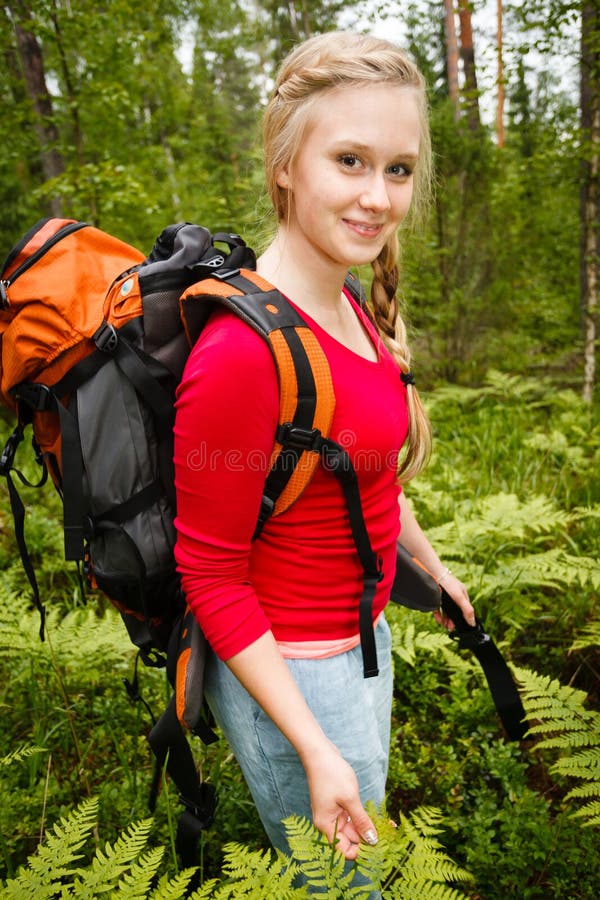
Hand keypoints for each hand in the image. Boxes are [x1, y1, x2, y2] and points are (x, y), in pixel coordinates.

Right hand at [303, 741, 377, 859]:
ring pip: (352, 828)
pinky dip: (362, 817)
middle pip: (348, 839)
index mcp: (326, 824)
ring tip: (387, 826)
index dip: (358, 851)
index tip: (376, 845)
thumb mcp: (350, 798)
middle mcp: (327, 822)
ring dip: (367, 828)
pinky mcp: (336, 804)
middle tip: (388, 835)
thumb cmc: (332, 774)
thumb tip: (372, 841)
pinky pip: (351, 817)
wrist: (320, 752)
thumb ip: (361, 821)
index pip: (342, 849)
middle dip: (367, 839)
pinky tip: (378, 818)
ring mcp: (332, 813)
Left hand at [432, 572, 475, 628]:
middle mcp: (454, 596)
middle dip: (452, 621)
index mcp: (462, 595)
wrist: (432, 573)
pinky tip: (438, 620)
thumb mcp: (459, 598)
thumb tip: (473, 623)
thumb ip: (467, 610)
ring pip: (446, 611)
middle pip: (454, 612)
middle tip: (449, 628)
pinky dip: (438, 615)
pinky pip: (438, 608)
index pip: (465, 610)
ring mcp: (444, 597)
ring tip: (444, 625)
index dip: (463, 619)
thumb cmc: (448, 583)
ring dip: (445, 620)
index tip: (460, 627)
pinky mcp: (436, 598)